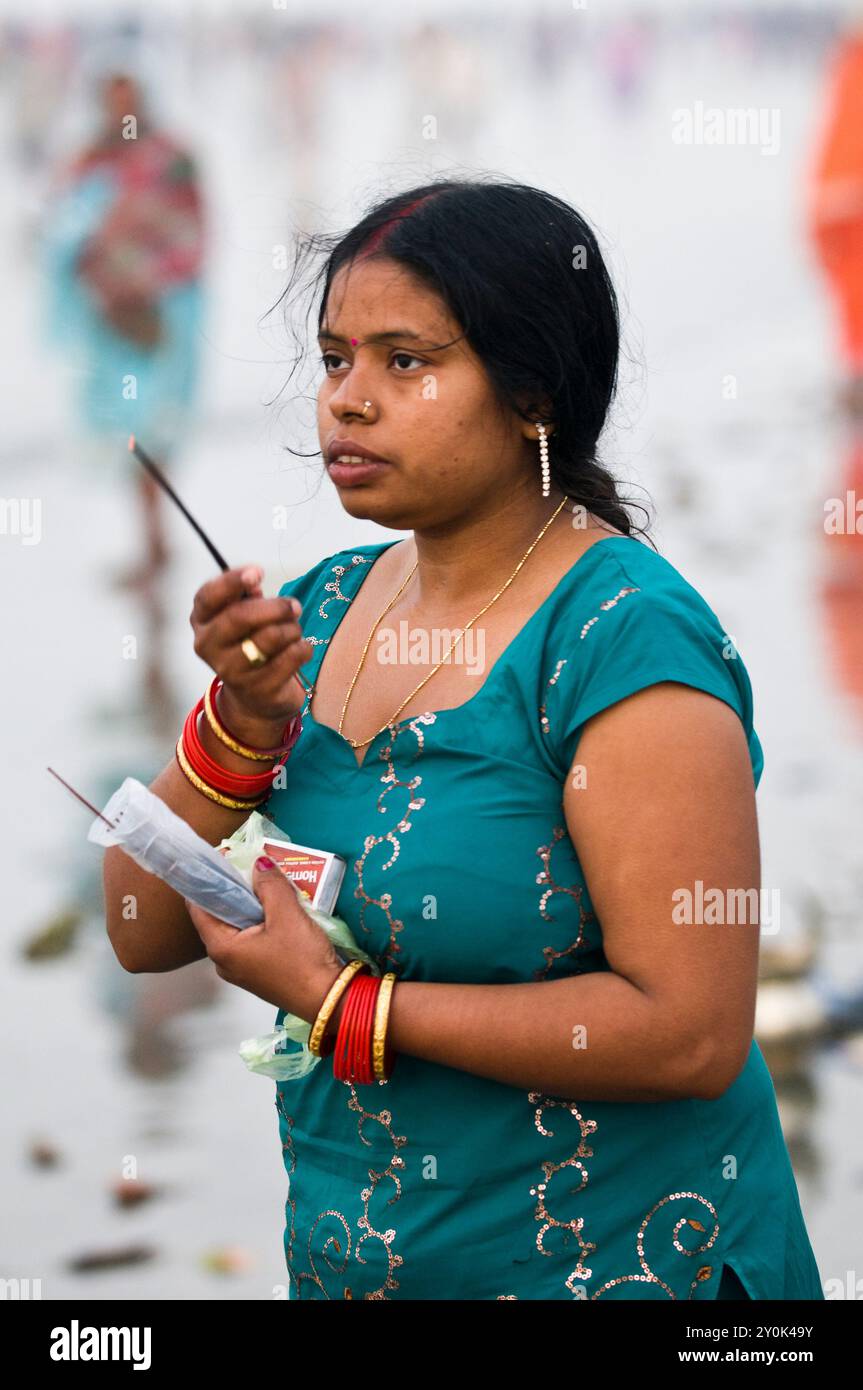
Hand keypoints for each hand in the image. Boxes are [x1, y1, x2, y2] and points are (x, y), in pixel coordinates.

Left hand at [184, 857, 342, 1021]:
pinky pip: (250, 940)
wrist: (329, 1000)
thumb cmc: (302, 960)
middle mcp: (224, 961)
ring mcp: (241, 970)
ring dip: (250, 906)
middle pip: (218, 917)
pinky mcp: (258, 973)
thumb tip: (258, 862)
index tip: (223, 858)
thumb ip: (270, 885)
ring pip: (237, 928)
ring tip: (266, 884)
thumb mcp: (287, 915)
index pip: (198, 907)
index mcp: (221, 947)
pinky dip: (259, 922)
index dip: (209, 880)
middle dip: (233, 891)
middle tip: (249, 867)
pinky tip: (277, 909)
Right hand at [190, 564, 313, 744]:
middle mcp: (208, 646)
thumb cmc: (250, 643)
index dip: (232, 580)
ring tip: (295, 630)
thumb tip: (254, 585)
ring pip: (269, 636)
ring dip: (292, 628)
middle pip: (240, 616)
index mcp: (201, 620)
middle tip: (295, 606)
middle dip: (275, 606)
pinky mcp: (257, 689)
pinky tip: (300, 649)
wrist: (256, 698)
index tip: (259, 572)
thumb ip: (246, 597)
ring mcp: (230, 671)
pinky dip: (303, 648)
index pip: (208, 596)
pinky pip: (290, 657)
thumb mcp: (244, 616)